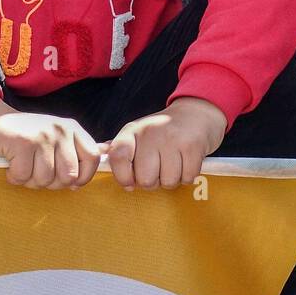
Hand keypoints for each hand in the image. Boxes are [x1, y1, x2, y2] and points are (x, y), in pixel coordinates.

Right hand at [0, 86, 102, 188]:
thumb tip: (102, 159)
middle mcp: (61, 130)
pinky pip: (23, 177)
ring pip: (45, 180)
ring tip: (23, 167)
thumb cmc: (25, 137)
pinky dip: (14, 177)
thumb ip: (76, 150)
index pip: (93, 159)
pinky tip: (10, 165)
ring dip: (30, 180)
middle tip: (37, 172)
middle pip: (68, 176)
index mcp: (73, 129)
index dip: (82, 177)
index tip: (69, 182)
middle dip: (51, 183)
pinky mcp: (21, 143)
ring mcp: (42, 135)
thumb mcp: (55, 138)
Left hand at [105, 97, 227, 189]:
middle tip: (159, 170)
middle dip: (153, 182)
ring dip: (172, 180)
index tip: (130, 181)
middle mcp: (150, 133)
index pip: (117, 158)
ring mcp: (173, 139)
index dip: (123, 177)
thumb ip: (119, 147)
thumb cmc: (164, 130)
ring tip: (174, 165)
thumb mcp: (139, 133)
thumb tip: (98, 153)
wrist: (197, 112)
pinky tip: (186, 163)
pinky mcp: (193, 146)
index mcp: (132, 131)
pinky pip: (187, 178)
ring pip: (168, 182)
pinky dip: (187, 176)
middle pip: (145, 179)